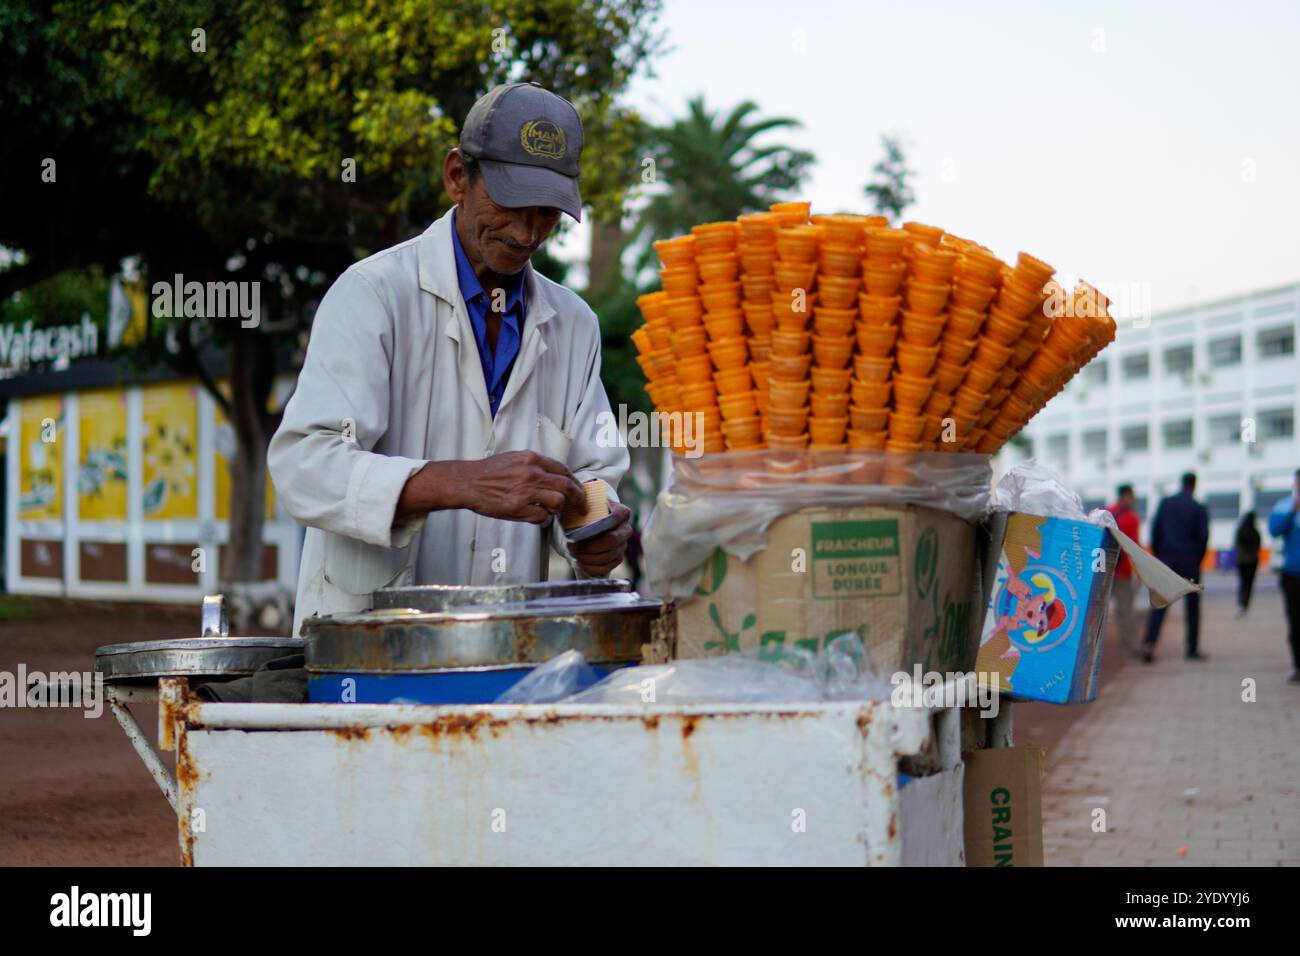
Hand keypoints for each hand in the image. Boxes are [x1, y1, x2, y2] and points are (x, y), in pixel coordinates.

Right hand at [463, 451, 586, 524]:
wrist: (468, 482)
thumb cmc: (489, 471)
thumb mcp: (515, 458)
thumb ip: (535, 464)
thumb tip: (555, 475)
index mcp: (532, 459)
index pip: (563, 470)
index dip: (575, 481)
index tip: (579, 489)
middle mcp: (531, 473)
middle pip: (566, 486)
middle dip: (579, 498)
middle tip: (582, 506)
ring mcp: (525, 491)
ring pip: (557, 502)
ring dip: (558, 508)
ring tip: (550, 509)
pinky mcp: (518, 508)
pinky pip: (541, 517)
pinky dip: (542, 518)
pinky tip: (534, 515)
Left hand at [568, 502, 631, 576]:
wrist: (589, 523)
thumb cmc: (586, 511)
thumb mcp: (583, 505)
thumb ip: (582, 505)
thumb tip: (576, 511)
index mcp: (622, 512)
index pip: (615, 518)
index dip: (596, 528)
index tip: (576, 535)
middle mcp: (626, 529)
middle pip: (612, 540)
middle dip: (590, 546)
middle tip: (573, 547)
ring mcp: (623, 545)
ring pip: (608, 556)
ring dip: (588, 558)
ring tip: (574, 554)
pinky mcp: (618, 558)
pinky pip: (606, 567)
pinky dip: (592, 567)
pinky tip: (580, 563)